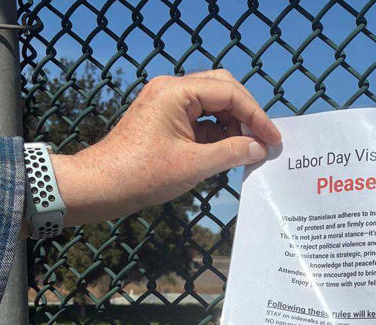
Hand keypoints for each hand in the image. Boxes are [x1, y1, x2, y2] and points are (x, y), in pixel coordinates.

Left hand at [47, 70, 280, 226]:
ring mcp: (167, 102)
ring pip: (213, 103)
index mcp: (176, 92)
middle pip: (223, 89)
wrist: (102, 185)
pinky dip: (218, 132)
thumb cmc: (142, 174)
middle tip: (263, 139)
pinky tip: (227, 152)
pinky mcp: (165, 118)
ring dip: (233, 124)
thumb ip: (232, 153)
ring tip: (246, 150)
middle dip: (246, 114)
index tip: (272, 139)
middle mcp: (171, 89)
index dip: (256, 116)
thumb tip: (259, 148)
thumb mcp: (194, 165)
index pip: (229, 93)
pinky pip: (201, 117)